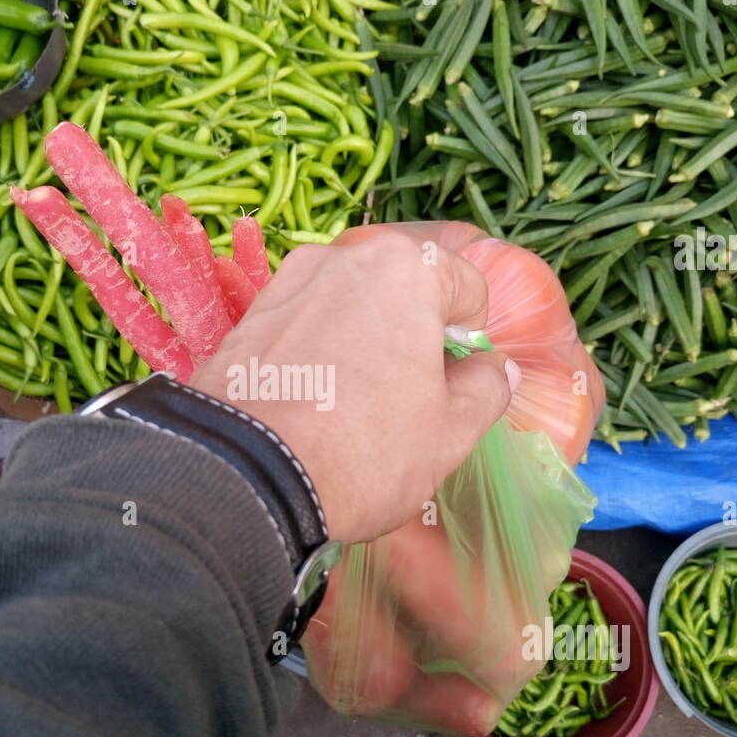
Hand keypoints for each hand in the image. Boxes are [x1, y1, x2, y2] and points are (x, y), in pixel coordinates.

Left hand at [190, 226, 520, 544]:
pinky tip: (310, 406)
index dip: (468, 341)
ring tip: (351, 409)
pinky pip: (304, 328)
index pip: (466, 290)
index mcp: (406, 269)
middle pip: (404, 292)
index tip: (451, 384)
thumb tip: (492, 368)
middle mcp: (343, 258)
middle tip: (403, 400)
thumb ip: (487, 389)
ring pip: (350, 308)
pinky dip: (316, 355)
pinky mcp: (248, 317)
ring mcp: (288, 283)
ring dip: (362, 344)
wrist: (245, 478)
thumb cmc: (364, 451)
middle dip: (413, 337)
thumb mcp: (451, 433)